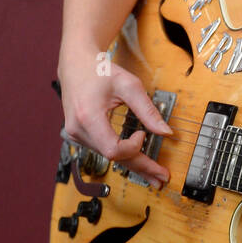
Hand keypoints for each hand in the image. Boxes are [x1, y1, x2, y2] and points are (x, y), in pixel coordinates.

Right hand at [56, 46, 171, 187]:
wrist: (76, 65)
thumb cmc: (100, 71)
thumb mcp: (128, 86)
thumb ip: (147, 110)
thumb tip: (166, 132)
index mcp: (88, 117)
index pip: (113, 150)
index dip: (133, 147)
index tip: (143, 134)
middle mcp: (78, 130)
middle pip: (113, 158)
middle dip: (141, 168)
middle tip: (162, 177)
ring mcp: (76, 135)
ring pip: (109, 157)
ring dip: (133, 164)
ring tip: (154, 173)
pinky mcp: (79, 135)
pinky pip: (103, 150)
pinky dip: (121, 156)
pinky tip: (137, 161)